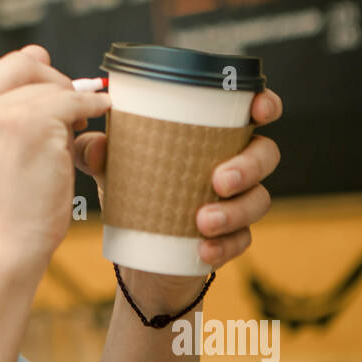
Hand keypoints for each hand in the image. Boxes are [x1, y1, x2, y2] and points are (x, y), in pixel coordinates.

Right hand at [0, 42, 112, 277]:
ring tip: (68, 131)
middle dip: (44, 75)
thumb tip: (36, 57)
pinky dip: (90, 106)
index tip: (27, 92)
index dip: (6, 69)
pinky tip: (96, 116)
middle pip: (12, 60)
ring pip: (45, 82)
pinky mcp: (30, 123)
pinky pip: (72, 100)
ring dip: (64, 102)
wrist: (3, 251)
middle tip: (60, 101)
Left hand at [73, 87, 283, 300]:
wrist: (141, 257)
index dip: (265, 104)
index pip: (252, 112)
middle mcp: (235, 165)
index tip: (259, 108)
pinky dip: (226, 245)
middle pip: (266, 154)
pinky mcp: (234, 239)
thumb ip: (95, 151)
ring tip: (203, 222)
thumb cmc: (136, 194)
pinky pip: (244, 240)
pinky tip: (204, 250)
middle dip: (249, 166)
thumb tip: (94, 146)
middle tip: (219, 181)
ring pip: (259, 200)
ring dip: (235, 210)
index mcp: (213, 137)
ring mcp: (238, 203)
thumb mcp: (112, 170)